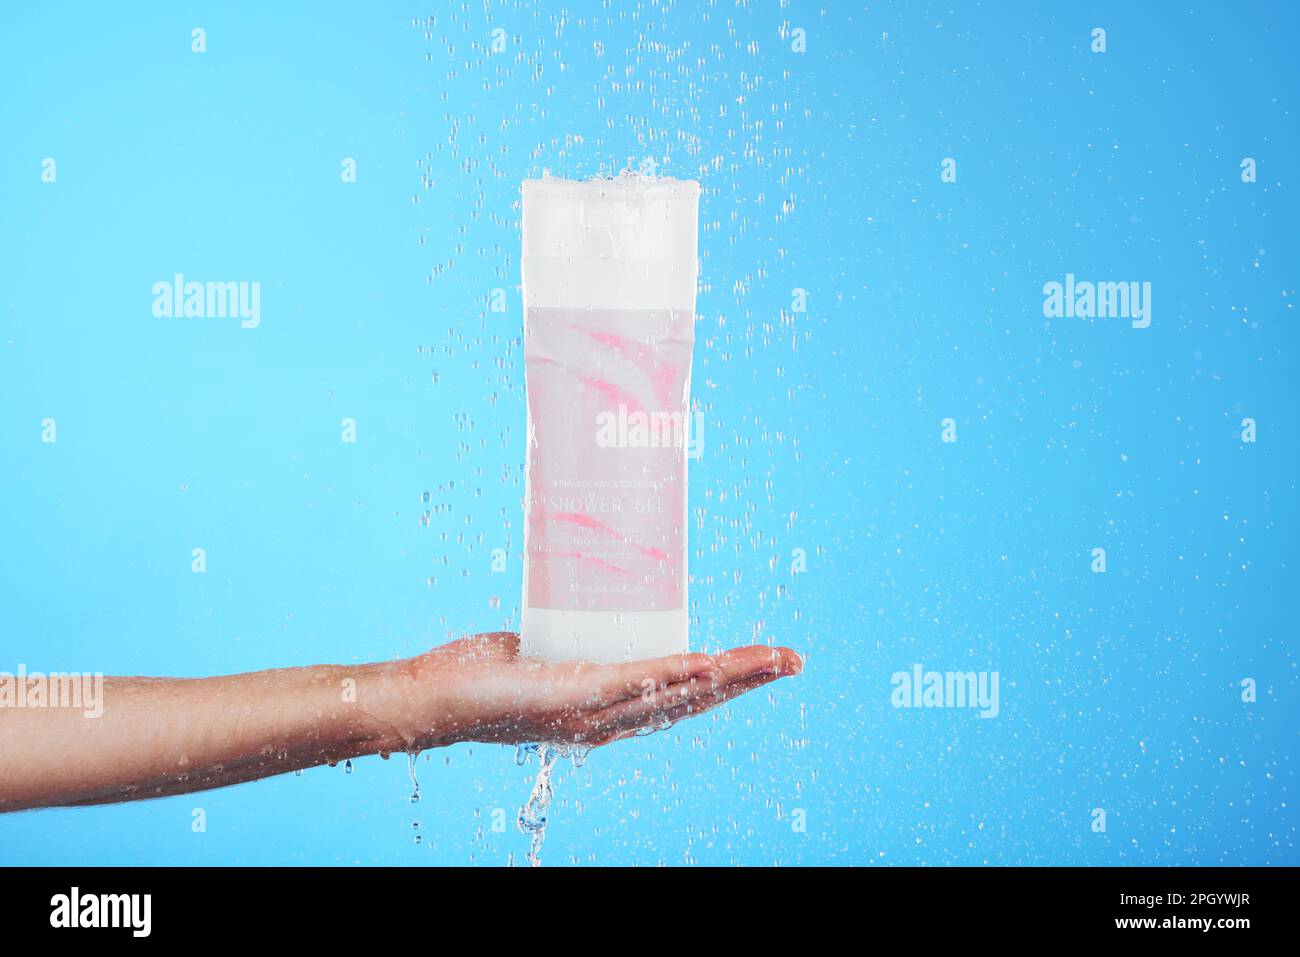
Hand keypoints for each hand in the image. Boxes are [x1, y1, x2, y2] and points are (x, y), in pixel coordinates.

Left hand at [391, 632, 802, 749]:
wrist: (432, 698)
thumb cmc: (478, 675)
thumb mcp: (540, 652)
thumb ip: (564, 640)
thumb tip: (576, 606)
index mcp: (607, 710)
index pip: (683, 696)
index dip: (729, 681)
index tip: (767, 662)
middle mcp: (608, 719)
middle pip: (696, 700)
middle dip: (749, 680)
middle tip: (794, 660)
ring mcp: (593, 710)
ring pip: (676, 691)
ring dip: (728, 675)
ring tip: (771, 659)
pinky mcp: (572, 693)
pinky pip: (633, 683)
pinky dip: (673, 673)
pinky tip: (706, 662)